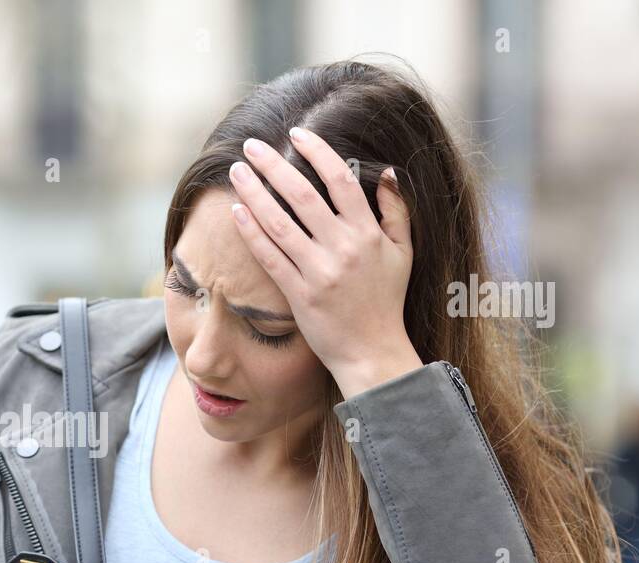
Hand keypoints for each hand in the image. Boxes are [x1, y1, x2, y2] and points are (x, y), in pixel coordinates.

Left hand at [227, 126, 421, 398]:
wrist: (372, 351)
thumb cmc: (386, 300)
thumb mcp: (402, 252)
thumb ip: (395, 211)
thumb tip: (385, 172)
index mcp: (368, 233)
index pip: (340, 180)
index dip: (316, 152)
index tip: (296, 134)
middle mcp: (342, 248)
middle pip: (302, 195)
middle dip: (273, 165)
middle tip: (251, 145)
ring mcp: (318, 271)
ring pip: (279, 223)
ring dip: (253, 193)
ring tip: (236, 172)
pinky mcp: (298, 294)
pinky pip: (269, 257)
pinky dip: (251, 232)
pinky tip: (236, 211)